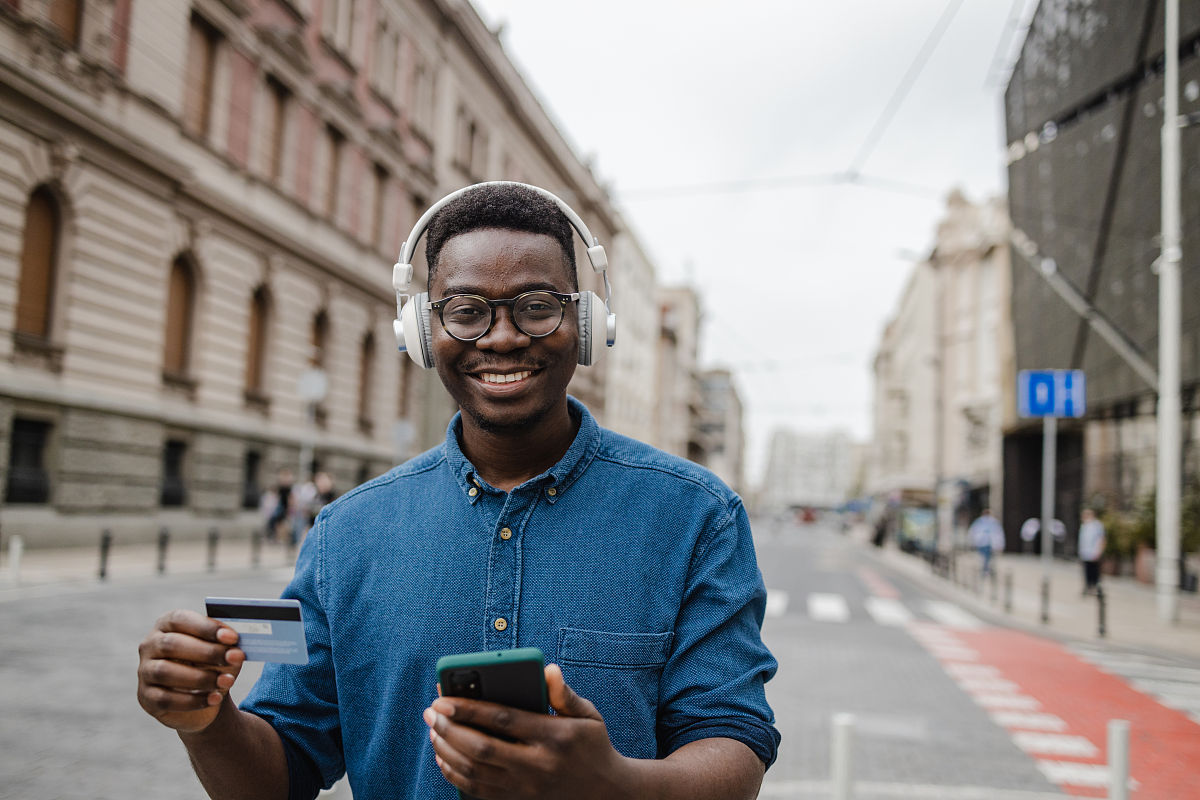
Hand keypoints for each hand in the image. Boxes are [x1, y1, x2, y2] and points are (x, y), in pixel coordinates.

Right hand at [137, 609, 244, 733]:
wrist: (203, 696)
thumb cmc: (212, 663)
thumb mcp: (222, 650)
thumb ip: (226, 646)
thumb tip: (235, 650)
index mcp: (167, 624)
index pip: (180, 619)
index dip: (206, 627)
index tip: (232, 638)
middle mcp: (150, 645)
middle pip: (171, 644)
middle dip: (207, 652)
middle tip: (234, 658)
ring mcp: (144, 671)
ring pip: (165, 672)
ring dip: (201, 677)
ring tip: (227, 681)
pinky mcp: (146, 697)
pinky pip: (165, 699)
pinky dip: (193, 700)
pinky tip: (215, 699)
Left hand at [424, 663, 632, 798]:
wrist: (607, 794)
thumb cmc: (593, 746)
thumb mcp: (589, 716)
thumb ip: (564, 694)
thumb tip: (548, 670)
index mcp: (554, 737)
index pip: (503, 720)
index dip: (470, 709)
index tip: (443, 697)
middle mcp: (537, 765)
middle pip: (482, 748)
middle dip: (450, 728)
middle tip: (431, 712)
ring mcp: (525, 788)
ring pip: (474, 771)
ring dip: (447, 749)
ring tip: (434, 729)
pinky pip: (476, 790)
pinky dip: (454, 774)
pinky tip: (444, 755)